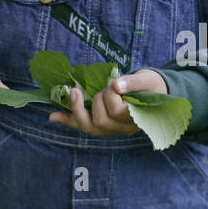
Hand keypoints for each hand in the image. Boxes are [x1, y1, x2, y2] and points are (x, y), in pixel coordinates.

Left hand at [48, 68, 168, 136]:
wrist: (155, 92)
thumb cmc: (152, 85)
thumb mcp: (147, 79)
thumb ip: (133, 82)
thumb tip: (116, 85)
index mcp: (136, 118)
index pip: (117, 111)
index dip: (111, 95)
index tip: (115, 83)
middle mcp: (122, 128)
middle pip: (99, 122)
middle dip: (97, 100)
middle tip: (105, 87)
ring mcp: (110, 129)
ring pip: (88, 127)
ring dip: (77, 110)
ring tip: (73, 92)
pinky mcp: (100, 124)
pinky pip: (81, 125)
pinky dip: (67, 120)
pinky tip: (52, 117)